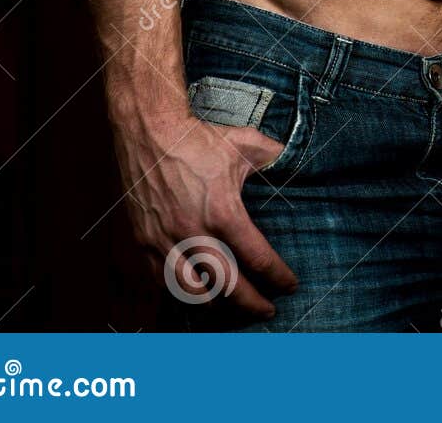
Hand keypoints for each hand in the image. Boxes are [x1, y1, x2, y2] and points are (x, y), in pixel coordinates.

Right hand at [111, 112, 298, 318]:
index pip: (257, 258)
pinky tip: (194, 292)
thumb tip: (298, 159)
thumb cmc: (198, 138)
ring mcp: (165, 240)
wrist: (149, 131)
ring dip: (215, 303)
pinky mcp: (143, 240)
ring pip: (191, 292)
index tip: (289, 285)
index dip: (278, 277)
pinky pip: (160, 280)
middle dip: (252, 304)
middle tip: (267, 310)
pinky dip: (179, 291)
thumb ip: (274, 157)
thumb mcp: (245, 144)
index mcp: (224, 212)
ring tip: (231, 304)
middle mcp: (193, 232)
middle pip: (227, 287)